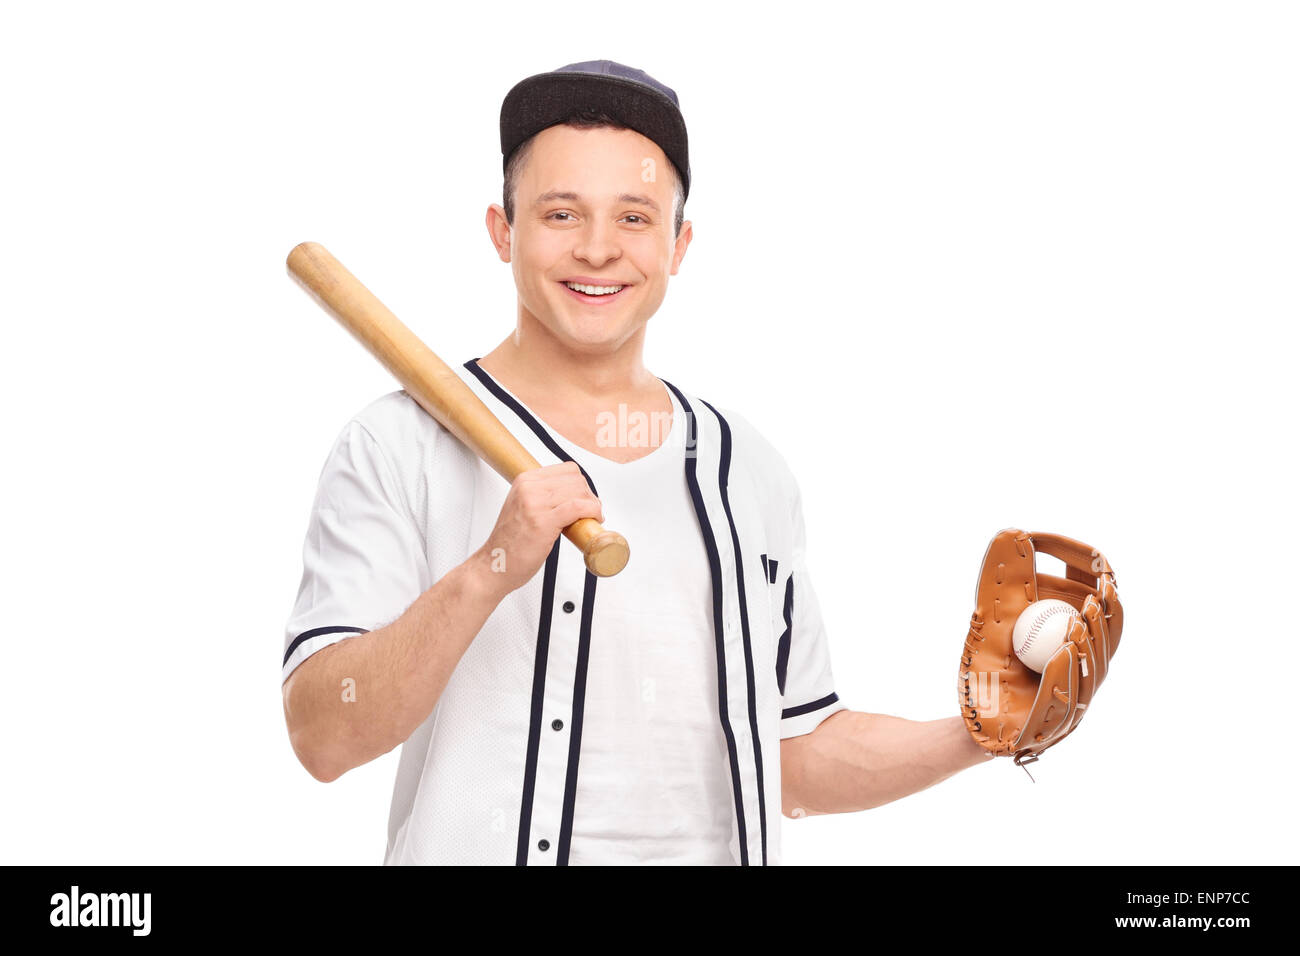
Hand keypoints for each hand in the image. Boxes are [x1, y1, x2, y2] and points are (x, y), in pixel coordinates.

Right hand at [472, 462, 603, 596]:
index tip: (583, 498)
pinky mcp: (544, 521)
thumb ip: (541, 497)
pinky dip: (592, 511)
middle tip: (589, 511)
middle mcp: (528, 488)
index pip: (566, 469)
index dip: (581, 484)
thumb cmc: (510, 542)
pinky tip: (594, 519)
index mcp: (524, 481)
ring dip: (593, 504)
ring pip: (579, 492)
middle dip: (588, 495)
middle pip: (575, 479)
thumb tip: (569, 495)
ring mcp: (535, 503)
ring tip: (590, 518)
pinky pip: (578, 507)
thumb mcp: (522, 507)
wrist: (494, 564)